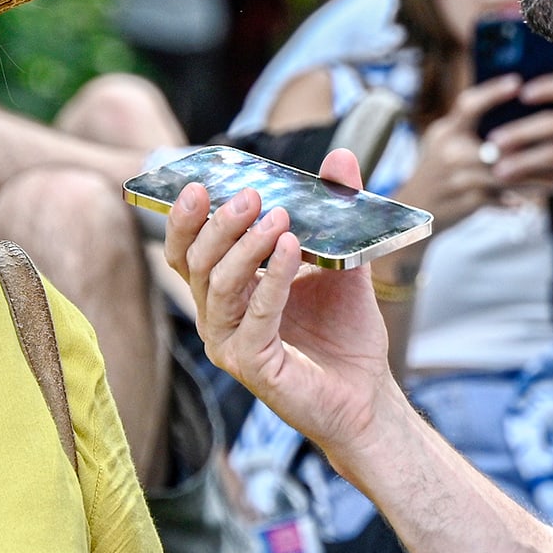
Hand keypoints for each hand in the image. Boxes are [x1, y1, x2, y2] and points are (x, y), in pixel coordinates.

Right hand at [165, 148, 399, 453]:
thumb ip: (336, 211)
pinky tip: (288, 250)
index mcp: (226, 290)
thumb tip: (342, 158)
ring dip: (245, 246)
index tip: (198, 183)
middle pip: (196, 262)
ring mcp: (230, 343)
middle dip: (218, 224)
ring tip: (277, 218)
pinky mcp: (252, 365)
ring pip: (219, 285)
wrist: (368, 394)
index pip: (187, 249)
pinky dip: (271, 278)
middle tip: (250, 195)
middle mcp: (218, 316)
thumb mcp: (341, 259)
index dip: (184, 218)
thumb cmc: (344, 331)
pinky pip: (255, 315)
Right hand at [390, 74, 522, 229]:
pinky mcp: (467, 201)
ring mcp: (458, 177)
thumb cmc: (434, 175)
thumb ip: (465, 130)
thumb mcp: (440, 146)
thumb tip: (505, 120)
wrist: (411, 217)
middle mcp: (449, 153)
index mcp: (444, 133)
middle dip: (531, 142)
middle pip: (499, 143)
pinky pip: (503, 195)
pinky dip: (522, 196)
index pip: (468, 105)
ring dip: (535, 174)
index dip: (492, 92)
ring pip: (507, 172)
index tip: (516, 82)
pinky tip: (540, 196)